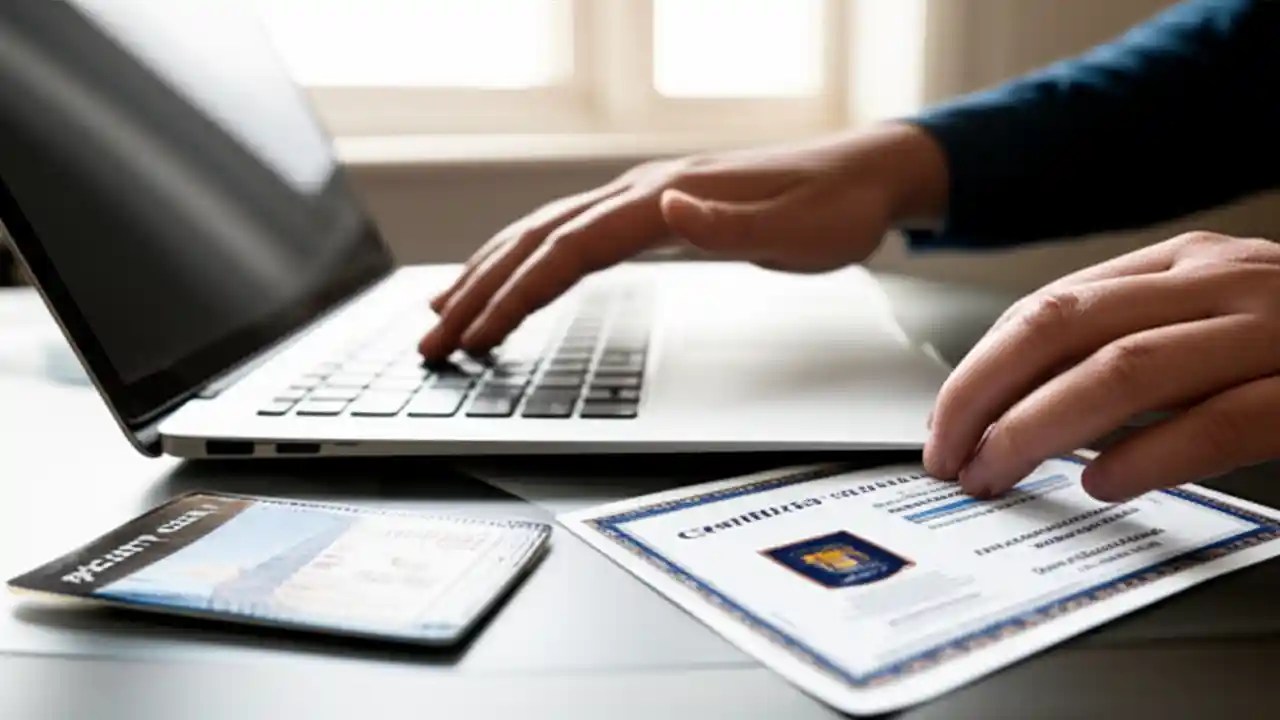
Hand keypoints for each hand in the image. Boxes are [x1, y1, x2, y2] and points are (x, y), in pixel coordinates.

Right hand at [418, 123, 947, 358]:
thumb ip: (731, 227)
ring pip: (544, 233)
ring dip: (490, 272)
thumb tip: (665, 211)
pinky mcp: (654, 212)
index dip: (517, 292)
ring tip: (443, 312)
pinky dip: (527, 259)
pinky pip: (570, 235)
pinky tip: (513, 278)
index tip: (476, 335)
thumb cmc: (835, 209)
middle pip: (537, 239)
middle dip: (478, 290)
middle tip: (430, 340)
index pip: (569, 248)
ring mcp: (644, 199)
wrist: (865, 173)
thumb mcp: (797, 230)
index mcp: (665, 199)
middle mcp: (643, 193)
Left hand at [925, 232, 1279, 501]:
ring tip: (992, 475)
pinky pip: (1215, 425)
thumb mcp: (1220, 321)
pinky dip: (1146, 456)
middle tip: (946, 454)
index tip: (945, 421)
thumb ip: (1136, 344)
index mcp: (1189, 264)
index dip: (982, 366)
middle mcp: (1222, 283)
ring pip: (1122, 370)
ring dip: (1035, 430)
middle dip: (982, 393)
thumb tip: (1027, 406)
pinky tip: (1099, 484)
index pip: (1053, 305)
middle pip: (1064, 327)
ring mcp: (1270, 332)